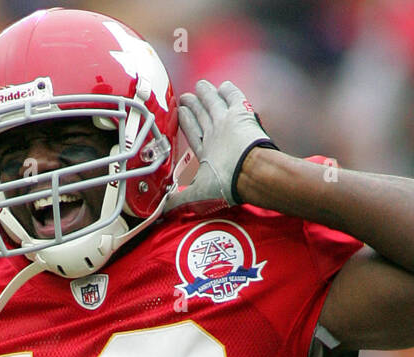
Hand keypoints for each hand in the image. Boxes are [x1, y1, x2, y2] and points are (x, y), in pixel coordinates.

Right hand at [168, 80, 275, 210]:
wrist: (251, 174)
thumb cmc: (227, 184)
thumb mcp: (198, 195)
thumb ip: (179, 201)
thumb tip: (161, 213)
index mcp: (202, 149)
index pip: (190, 130)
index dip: (184, 120)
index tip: (179, 112)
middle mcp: (212, 132)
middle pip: (200, 114)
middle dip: (192, 105)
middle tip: (186, 96)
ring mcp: (226, 121)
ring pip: (213, 102)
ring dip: (207, 94)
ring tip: (201, 86)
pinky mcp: (241, 114)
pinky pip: (233, 97)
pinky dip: (228, 91)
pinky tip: (224, 86)